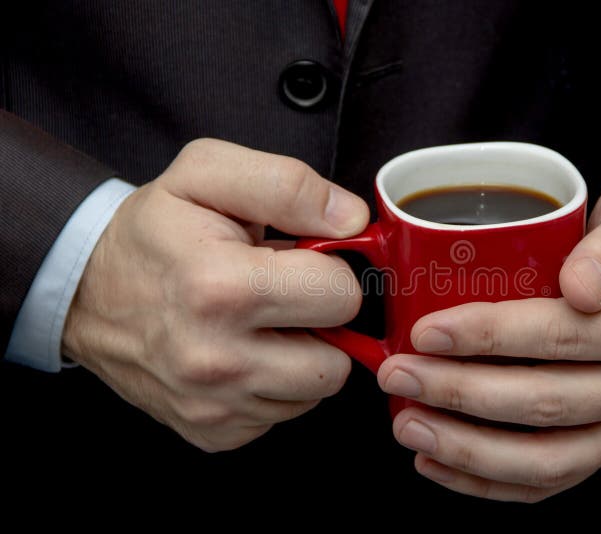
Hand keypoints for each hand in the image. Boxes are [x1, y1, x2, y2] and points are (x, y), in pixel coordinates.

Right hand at [63, 139, 368, 451]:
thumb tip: (352, 220)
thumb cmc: (153, 231)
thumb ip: (287, 186)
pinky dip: (274, 386)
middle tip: (286, 296)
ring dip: (302, 357)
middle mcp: (218, 360)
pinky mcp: (211, 431)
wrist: (85, 291)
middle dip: (323, 323)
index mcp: (223, 289)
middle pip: (338, 360)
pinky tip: (244, 353)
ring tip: (263, 324)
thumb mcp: (207, 174)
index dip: (330, 271)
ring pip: (313, 392)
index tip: (301, 262)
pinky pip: (280, 415)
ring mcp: (213, 405)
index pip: (342, 296)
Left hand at [378, 172, 600, 501]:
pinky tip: (440, 463)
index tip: (427, 330)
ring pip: (546, 458)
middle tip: (397, 374)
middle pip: (547, 403)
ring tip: (407, 426)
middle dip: (460, 393)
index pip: (567, 336)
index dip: (491, 336)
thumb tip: (581, 287)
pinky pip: (552, 478)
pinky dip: (491, 481)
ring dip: (468, 449)